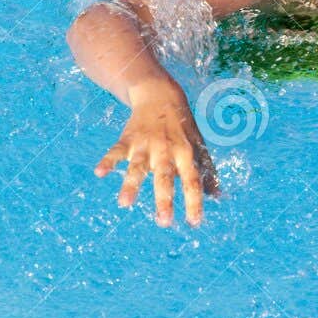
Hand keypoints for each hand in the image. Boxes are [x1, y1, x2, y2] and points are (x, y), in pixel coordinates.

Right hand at [94, 90, 219, 226]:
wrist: (161, 95)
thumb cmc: (183, 128)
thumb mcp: (198, 146)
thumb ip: (206, 172)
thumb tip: (218, 196)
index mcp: (186, 154)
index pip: (192, 181)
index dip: (194, 201)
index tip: (194, 222)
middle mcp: (166, 150)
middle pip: (165, 177)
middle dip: (164, 199)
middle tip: (163, 222)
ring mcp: (146, 144)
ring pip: (138, 167)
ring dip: (131, 185)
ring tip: (124, 204)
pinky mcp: (128, 139)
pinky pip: (116, 151)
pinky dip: (107, 161)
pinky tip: (99, 172)